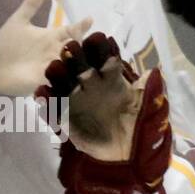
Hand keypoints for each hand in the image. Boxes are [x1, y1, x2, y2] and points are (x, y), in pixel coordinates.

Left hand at [0, 0, 92, 95]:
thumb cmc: (7, 44)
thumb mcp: (18, 22)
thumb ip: (30, 5)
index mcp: (52, 37)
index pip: (71, 31)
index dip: (81, 26)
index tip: (89, 19)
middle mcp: (56, 52)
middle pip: (76, 49)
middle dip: (84, 46)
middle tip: (91, 43)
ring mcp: (53, 67)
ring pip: (72, 65)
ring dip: (79, 62)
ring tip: (85, 58)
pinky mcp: (47, 81)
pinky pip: (61, 80)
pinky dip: (68, 78)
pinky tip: (74, 75)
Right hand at [37, 33, 148, 160]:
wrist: (128, 156)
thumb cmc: (139, 126)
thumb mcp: (147, 107)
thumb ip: (148, 90)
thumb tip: (153, 72)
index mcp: (111, 78)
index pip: (105, 59)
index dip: (102, 49)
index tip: (98, 38)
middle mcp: (91, 85)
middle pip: (80, 66)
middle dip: (76, 56)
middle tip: (70, 46)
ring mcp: (76, 100)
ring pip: (63, 83)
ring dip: (57, 74)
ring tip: (53, 66)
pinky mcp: (65, 119)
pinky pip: (53, 108)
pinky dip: (46, 101)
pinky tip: (41, 92)